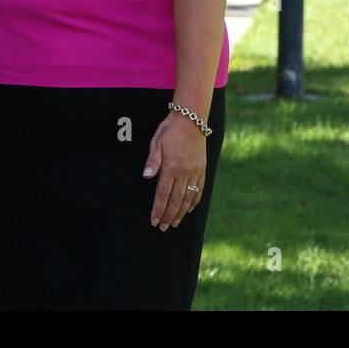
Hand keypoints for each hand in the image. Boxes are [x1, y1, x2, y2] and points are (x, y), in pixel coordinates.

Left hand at [143, 111, 207, 230]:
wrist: (191, 120)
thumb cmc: (170, 130)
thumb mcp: (156, 142)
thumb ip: (152, 161)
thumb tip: (146, 176)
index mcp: (171, 167)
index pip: (163, 194)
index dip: (158, 210)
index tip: (154, 221)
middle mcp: (184, 172)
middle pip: (175, 200)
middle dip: (168, 216)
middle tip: (163, 227)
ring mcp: (195, 172)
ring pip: (188, 198)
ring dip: (181, 213)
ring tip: (175, 223)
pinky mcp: (202, 169)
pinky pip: (199, 189)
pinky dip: (194, 201)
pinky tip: (189, 209)